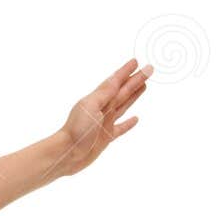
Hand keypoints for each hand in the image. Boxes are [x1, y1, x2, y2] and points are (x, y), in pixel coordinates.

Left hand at [56, 57, 152, 175]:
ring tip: (144, 86)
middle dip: (135, 81)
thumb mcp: (91, 106)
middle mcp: (103, 109)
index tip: (136, 61)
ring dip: (134, 96)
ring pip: (124, 106)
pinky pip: (121, 128)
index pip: (115, 82)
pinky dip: (129, 124)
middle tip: (149, 69)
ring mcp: (105, 123)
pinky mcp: (106, 137)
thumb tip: (115, 77)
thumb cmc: (77, 129)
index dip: (125, 72)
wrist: (67, 154)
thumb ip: (105, 92)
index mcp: (98, 99)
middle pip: (123, 92)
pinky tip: (136, 119)